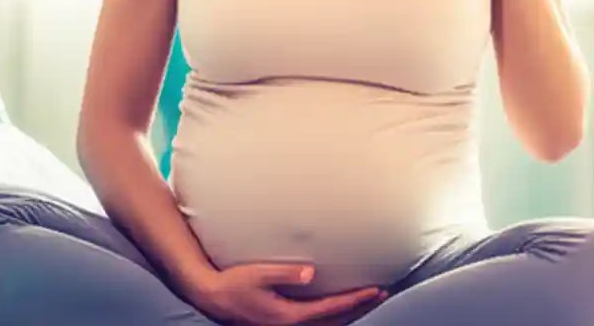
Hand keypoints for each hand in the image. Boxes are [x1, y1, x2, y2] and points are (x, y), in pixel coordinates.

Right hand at [182, 262, 386, 324]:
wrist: (211, 297)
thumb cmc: (233, 284)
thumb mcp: (258, 274)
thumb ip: (286, 274)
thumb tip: (311, 273)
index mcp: (288, 316)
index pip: (330, 309)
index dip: (355, 299)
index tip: (375, 290)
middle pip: (333, 320)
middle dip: (359, 308)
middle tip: (382, 294)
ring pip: (325, 324)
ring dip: (347, 312)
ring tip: (367, 299)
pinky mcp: (280, 323)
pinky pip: (315, 321)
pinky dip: (331, 315)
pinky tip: (337, 307)